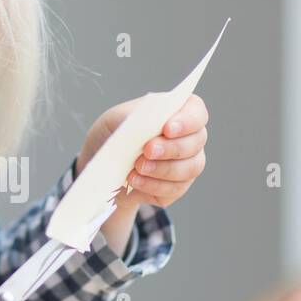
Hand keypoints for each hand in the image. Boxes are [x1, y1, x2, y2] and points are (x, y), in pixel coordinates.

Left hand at [77, 94, 207, 253]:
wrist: (104, 166)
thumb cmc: (116, 134)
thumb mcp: (118, 119)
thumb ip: (136, 118)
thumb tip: (149, 124)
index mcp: (179, 112)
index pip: (196, 113)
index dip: (187, 121)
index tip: (167, 129)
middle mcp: (190, 137)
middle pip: (196, 142)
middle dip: (171, 148)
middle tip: (147, 151)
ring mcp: (187, 163)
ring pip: (190, 167)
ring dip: (162, 169)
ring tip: (137, 167)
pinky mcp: (178, 186)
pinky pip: (175, 188)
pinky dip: (153, 185)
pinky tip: (135, 180)